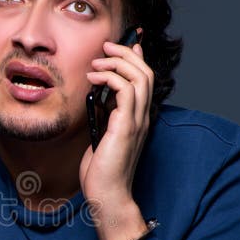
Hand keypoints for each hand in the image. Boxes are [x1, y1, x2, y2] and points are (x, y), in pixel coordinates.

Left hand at [79, 39, 151, 239]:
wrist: (106, 195)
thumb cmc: (101, 171)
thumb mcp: (100, 135)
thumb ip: (104, 115)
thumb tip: (98, 95)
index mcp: (138, 118)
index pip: (144, 79)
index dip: (136, 57)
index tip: (121, 44)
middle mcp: (142, 117)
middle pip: (146, 72)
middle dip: (127, 53)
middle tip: (106, 47)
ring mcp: (137, 121)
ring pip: (140, 76)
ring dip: (118, 62)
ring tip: (98, 60)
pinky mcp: (126, 127)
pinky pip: (126, 90)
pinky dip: (110, 77)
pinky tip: (94, 78)